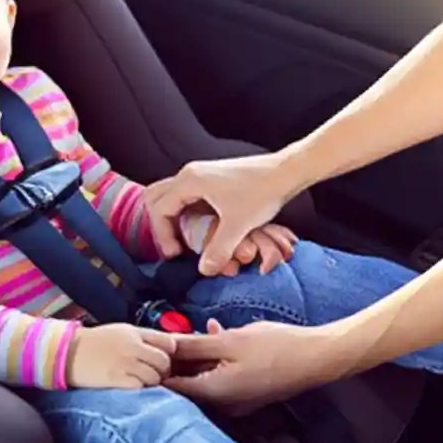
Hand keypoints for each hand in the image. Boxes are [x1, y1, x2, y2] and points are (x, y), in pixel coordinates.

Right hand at [66, 324, 177, 388]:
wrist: (67, 353)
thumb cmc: (94, 343)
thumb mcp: (120, 331)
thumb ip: (143, 337)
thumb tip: (167, 346)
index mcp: (135, 333)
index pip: (168, 342)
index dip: (170, 353)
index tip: (164, 360)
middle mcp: (133, 347)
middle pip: (164, 361)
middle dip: (163, 370)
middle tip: (155, 375)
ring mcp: (125, 364)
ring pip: (155, 377)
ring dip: (152, 382)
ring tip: (142, 383)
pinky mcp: (117, 380)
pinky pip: (141, 387)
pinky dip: (141, 389)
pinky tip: (132, 388)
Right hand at [145, 153, 304, 275]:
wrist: (285, 172)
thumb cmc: (262, 192)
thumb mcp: (239, 225)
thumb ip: (218, 249)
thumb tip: (204, 270)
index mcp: (190, 180)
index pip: (160, 210)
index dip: (163, 236)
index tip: (176, 254)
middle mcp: (191, 173)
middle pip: (157, 198)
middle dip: (161, 225)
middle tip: (174, 246)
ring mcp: (202, 173)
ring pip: (172, 196)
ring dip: (173, 219)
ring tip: (185, 241)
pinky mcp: (212, 178)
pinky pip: (187, 195)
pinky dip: (186, 213)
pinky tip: (201, 229)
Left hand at [164, 319, 351, 412]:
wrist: (316, 357)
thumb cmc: (276, 348)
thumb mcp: (229, 341)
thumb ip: (194, 344)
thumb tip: (165, 345)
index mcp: (214, 393)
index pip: (172, 386)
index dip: (160, 365)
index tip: (156, 344)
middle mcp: (222, 403)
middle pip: (188, 382)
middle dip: (180, 357)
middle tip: (176, 332)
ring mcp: (236, 400)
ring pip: (206, 376)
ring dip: (199, 354)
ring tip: (200, 329)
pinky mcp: (248, 391)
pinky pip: (222, 375)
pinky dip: (216, 357)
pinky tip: (219, 334)